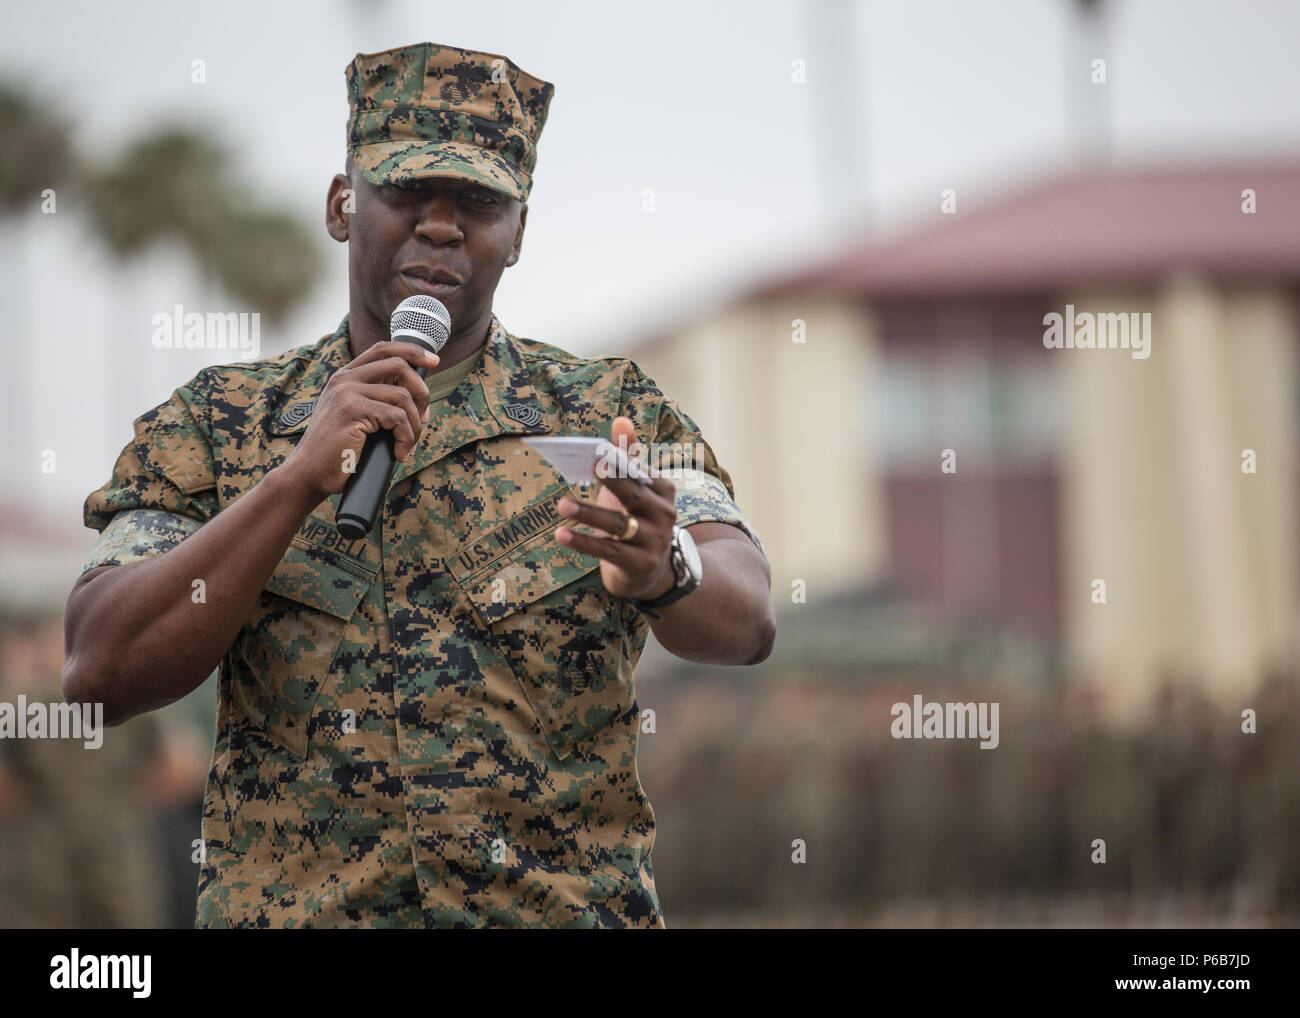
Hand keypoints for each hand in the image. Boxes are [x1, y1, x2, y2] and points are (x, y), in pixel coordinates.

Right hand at [278, 339, 438, 502]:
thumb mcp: (356, 417)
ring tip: (407, 445)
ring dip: (414, 425)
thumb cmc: (338, 452)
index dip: (412, 351)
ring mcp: (347, 393)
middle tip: (423, 418)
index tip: (433, 361)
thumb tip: (417, 396)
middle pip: (399, 366)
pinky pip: (397, 418)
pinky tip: (399, 454)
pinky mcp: (352, 411)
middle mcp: (345, 379)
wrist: (309, 473)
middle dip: (422, 392)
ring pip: (403, 397)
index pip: (383, 350)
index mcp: (345, 377)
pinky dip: (406, 438)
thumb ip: (375, 399)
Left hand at [554, 416, 677, 600]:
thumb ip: (627, 456)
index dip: (621, 462)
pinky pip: (608, 551)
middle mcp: (664, 515)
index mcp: (664, 490)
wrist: (651, 571)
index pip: (641, 472)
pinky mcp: (639, 564)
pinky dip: (583, 542)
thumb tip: (621, 420)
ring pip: (618, 525)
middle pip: (634, 495)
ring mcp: (654, 541)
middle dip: (613, 480)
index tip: (600, 451)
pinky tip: (561, 534)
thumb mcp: (634, 489)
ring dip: (589, 513)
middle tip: (592, 465)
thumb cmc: (636, 519)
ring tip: (562, 504)